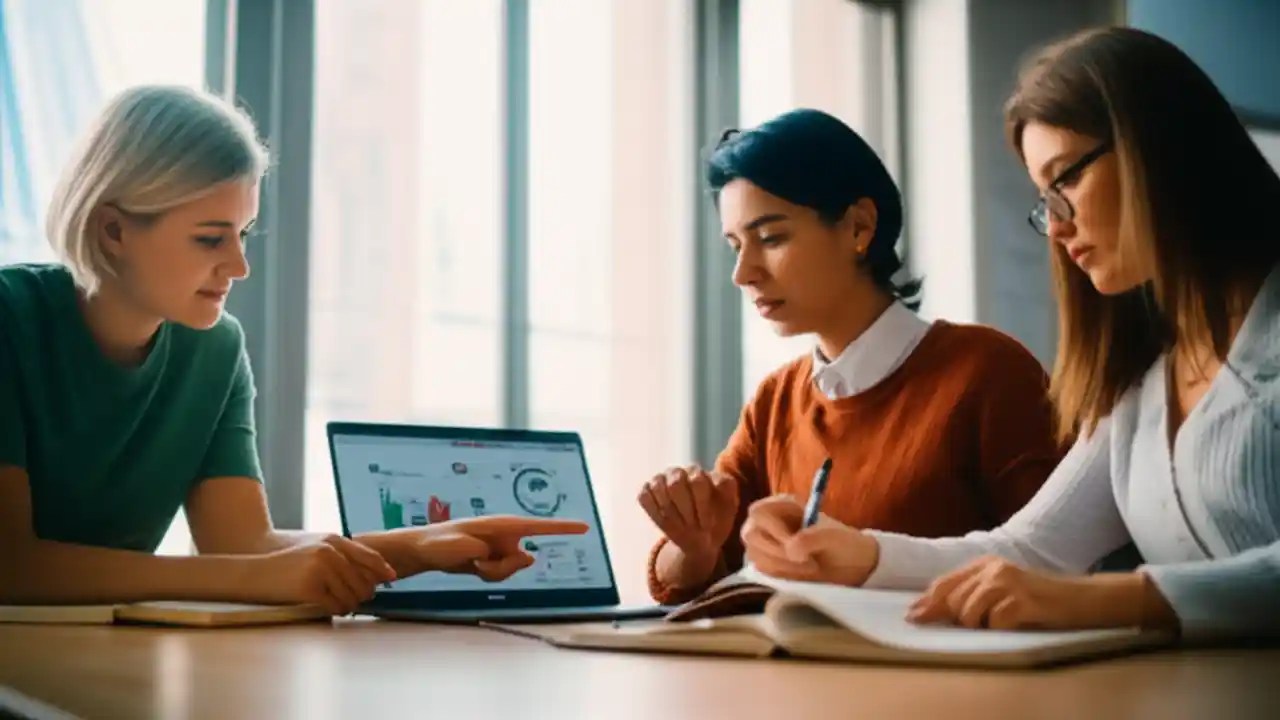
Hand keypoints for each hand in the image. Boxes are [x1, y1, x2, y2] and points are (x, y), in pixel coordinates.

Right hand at [245, 535, 396, 614]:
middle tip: (355, 601)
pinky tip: (328, 608)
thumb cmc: (286, 564)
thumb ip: (340, 556)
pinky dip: (336, 610)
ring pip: (352, 596)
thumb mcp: (315, 550)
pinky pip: (336, 605)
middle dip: (362, 594)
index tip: (392, 577)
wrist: (253, 573)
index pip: (368, 555)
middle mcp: (330, 552)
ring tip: (339, 605)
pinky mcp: (311, 587)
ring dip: (348, 605)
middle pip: (363, 581)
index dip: (382, 568)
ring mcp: (321, 569)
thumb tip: (370, 572)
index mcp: (333, 541)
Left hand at [391, 515, 589, 581]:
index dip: (563, 527)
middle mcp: (507, 535)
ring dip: (494, 573)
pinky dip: (489, 576)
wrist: (424, 550)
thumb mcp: (463, 548)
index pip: (541, 526)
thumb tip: (526, 557)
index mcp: (503, 525)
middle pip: (522, 559)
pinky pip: (502, 575)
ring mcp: (501, 548)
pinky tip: (473, 566)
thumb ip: (496, 555)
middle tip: (477, 562)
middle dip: (504, 568)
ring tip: (472, 562)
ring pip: (512, 570)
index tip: (585, 527)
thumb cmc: (439, 543)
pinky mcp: (495, 560)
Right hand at [638, 465, 739, 561]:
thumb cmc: (716, 523)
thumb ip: (728, 492)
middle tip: (693, 526)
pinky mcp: (648, 490)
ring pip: (658, 486)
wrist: (700, 540)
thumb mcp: (730, 510)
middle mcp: (681, 472)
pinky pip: (644, 496)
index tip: (708, 525)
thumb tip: (721, 480)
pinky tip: (666, 520)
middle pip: (676, 482)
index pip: (698, 481)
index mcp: (703, 473)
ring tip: (682, 524)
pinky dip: (654, 510)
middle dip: (685, 510)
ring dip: (670, 511)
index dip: (702, 506)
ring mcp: (663, 479)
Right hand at [740, 495, 878, 585]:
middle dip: (777, 552)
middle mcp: (769, 522)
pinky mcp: (767, 562)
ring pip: (755, 555)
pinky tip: (801, 573)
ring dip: (783, 566)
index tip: (793, 545)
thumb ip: (810, 538)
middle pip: (750, 535)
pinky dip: (782, 575)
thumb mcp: (833, 537)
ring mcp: (766, 542)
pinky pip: (762, 571)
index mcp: (783, 505)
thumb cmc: (843, 544)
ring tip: (810, 567)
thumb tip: (789, 550)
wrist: (852, 567)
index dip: (772, 529)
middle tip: (805, 560)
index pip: (759, 512)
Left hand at [906, 557, 1173, 630]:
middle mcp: (993, 569)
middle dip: (958, 619)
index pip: (945, 583)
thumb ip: (972, 593)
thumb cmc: (1038, 601)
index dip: (927, 602)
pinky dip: (1000, 629)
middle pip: (953, 601)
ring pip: (969, 613)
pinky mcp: (1022, 600)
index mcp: (985, 563)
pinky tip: (1016, 623)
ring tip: (1002, 623)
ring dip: (981, 626)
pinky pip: (994, 623)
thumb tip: (931, 610)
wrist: (1082, 599)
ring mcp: (1008, 583)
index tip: (913, 617)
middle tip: (981, 624)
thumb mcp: (1002, 589)